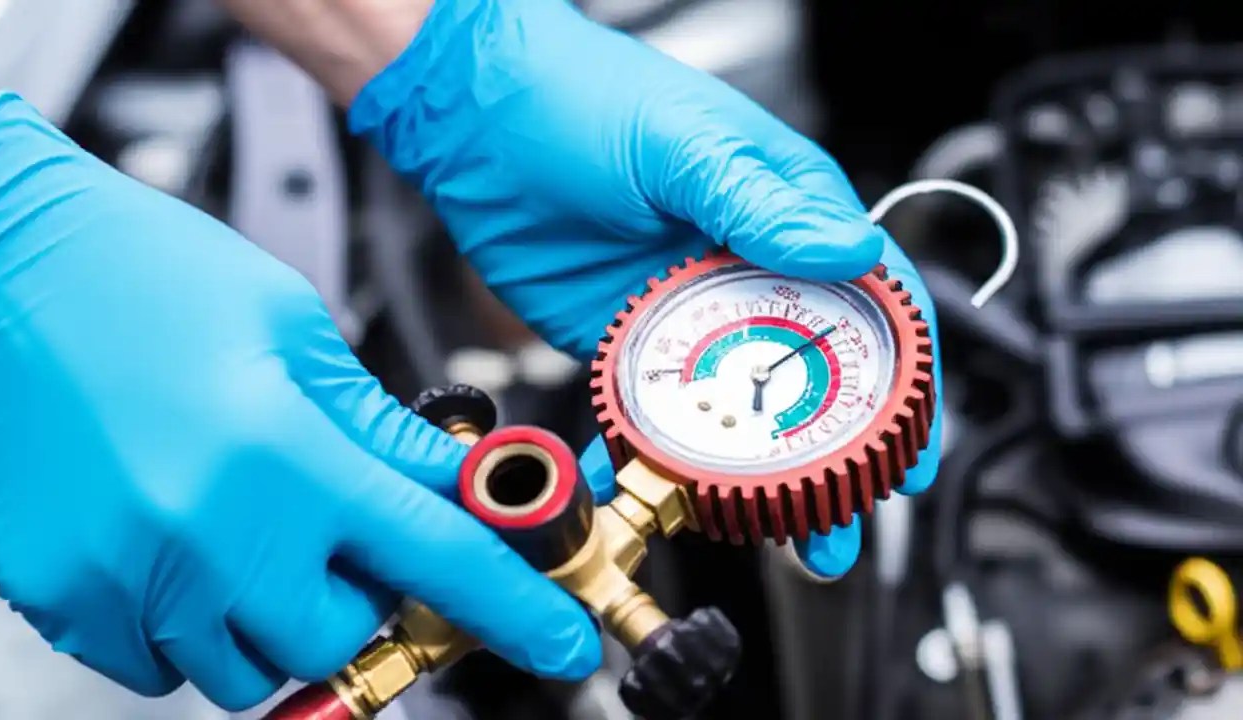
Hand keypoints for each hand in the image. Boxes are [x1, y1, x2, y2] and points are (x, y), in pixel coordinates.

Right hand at [0, 92, 598, 710]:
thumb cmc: (140, 271)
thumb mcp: (291, 329)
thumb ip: (376, 424)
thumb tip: (448, 480)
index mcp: (284, 452)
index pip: (436, 557)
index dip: (512, 609)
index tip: (556, 641)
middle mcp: (208, 530)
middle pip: (336, 635)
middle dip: (358, 598)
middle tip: (336, 534)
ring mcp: (128, 574)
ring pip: (245, 664)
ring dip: (271, 614)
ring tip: (248, 528)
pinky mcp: (65, 593)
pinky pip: (155, 662)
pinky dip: (189, 623)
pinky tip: (182, 544)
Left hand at [349, 0, 941, 578]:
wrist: (474, 119)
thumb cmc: (584, 98)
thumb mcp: (683, 142)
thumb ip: (759, 203)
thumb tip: (846, 251)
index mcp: (785, 212)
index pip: (870, 301)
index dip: (901, 378)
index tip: (909, 446)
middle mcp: (746, 272)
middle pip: (815, 376)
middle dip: (838, 455)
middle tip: (845, 521)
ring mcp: (688, 314)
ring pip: (742, 409)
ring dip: (761, 476)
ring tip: (779, 537)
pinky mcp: (628, 344)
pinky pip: (656, 415)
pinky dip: (660, 460)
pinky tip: (668, 497)